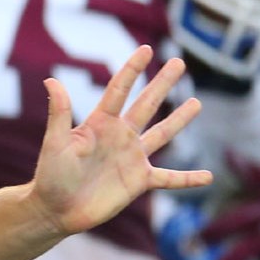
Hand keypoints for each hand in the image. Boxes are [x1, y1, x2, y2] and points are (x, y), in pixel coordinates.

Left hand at [33, 46, 208, 235]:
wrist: (56, 210)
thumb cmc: (50, 175)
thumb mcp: (55, 143)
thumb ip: (59, 113)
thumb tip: (51, 80)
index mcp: (100, 122)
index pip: (119, 90)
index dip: (132, 69)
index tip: (147, 49)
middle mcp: (120, 135)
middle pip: (147, 104)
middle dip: (163, 83)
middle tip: (179, 62)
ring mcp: (132, 158)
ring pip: (162, 134)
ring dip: (180, 119)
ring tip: (197, 103)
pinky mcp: (139, 181)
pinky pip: (170, 178)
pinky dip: (188, 179)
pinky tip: (208, 176)